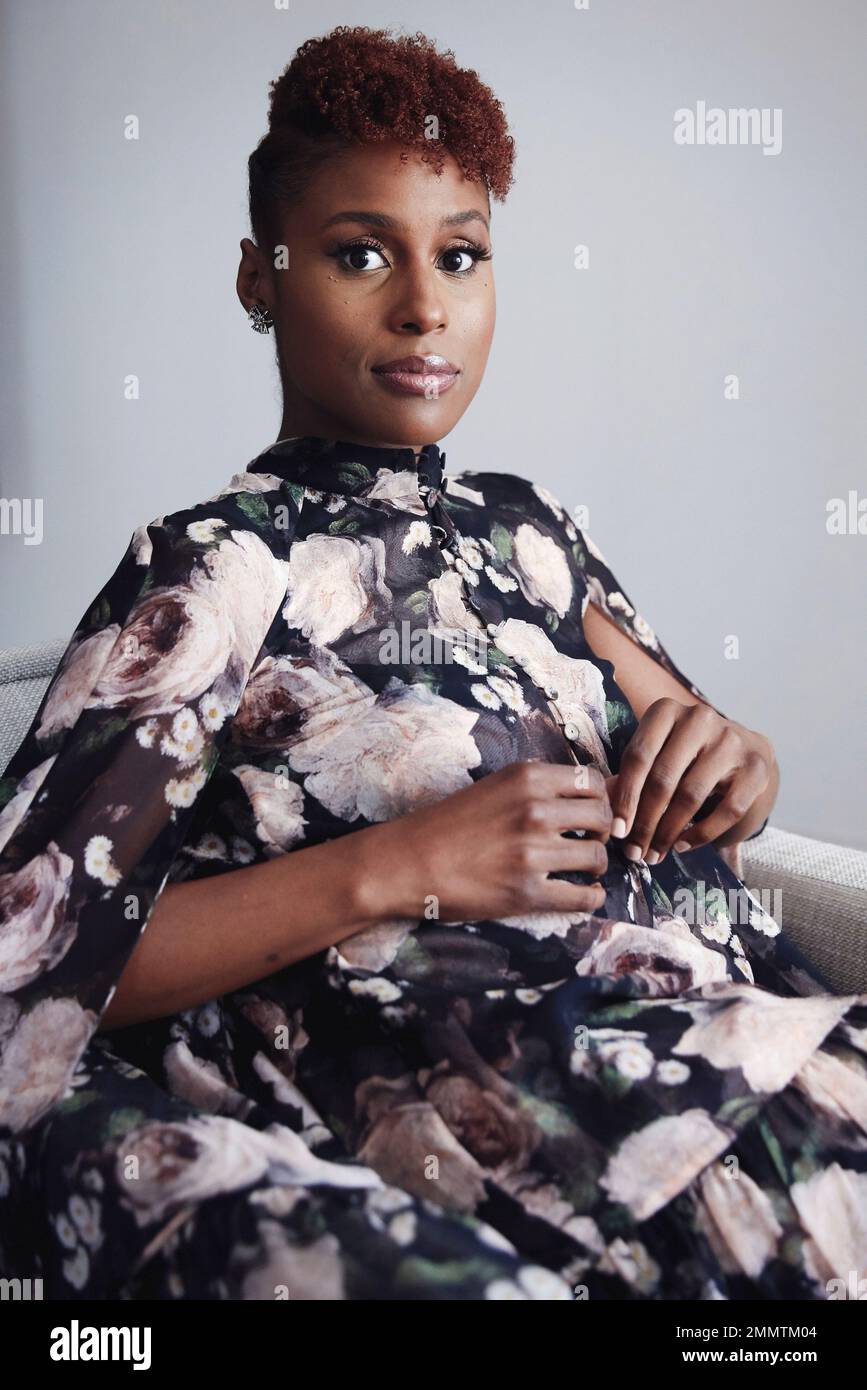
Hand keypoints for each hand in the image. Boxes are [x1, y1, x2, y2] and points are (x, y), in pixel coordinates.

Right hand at [367, 760, 612, 922]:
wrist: (408, 863)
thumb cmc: (449, 824)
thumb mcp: (496, 788)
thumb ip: (540, 787)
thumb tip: (594, 790)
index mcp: (527, 778)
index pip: (593, 781)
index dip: (599, 799)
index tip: (590, 814)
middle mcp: (534, 810)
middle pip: (603, 818)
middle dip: (603, 832)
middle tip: (589, 841)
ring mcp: (532, 852)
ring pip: (597, 858)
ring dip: (596, 865)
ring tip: (583, 869)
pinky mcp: (527, 892)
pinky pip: (582, 897)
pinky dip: (590, 898)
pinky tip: (581, 894)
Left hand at [605, 699, 772, 863]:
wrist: (744, 753)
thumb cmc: (687, 757)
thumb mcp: (658, 756)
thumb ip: (633, 777)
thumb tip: (607, 810)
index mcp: (667, 711)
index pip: (638, 756)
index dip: (625, 797)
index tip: (616, 830)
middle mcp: (700, 718)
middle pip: (663, 778)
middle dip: (645, 822)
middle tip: (634, 851)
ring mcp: (731, 741)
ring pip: (691, 795)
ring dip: (668, 832)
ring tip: (655, 853)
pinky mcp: (756, 768)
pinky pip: (726, 810)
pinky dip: (701, 833)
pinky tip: (683, 845)